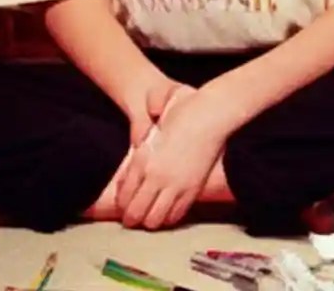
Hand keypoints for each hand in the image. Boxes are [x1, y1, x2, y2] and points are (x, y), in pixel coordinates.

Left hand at [116, 87, 230, 229]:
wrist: (212, 114)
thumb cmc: (183, 113)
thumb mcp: (151, 124)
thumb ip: (138, 141)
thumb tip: (133, 154)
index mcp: (143, 161)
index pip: (123, 196)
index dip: (121, 205)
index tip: (124, 205)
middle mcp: (157, 177)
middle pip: (135, 213)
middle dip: (132, 219)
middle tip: (133, 217)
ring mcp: (176, 185)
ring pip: (155, 220)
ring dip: (150, 221)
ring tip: (150, 217)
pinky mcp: (193, 189)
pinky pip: (176, 215)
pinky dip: (169, 219)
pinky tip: (167, 212)